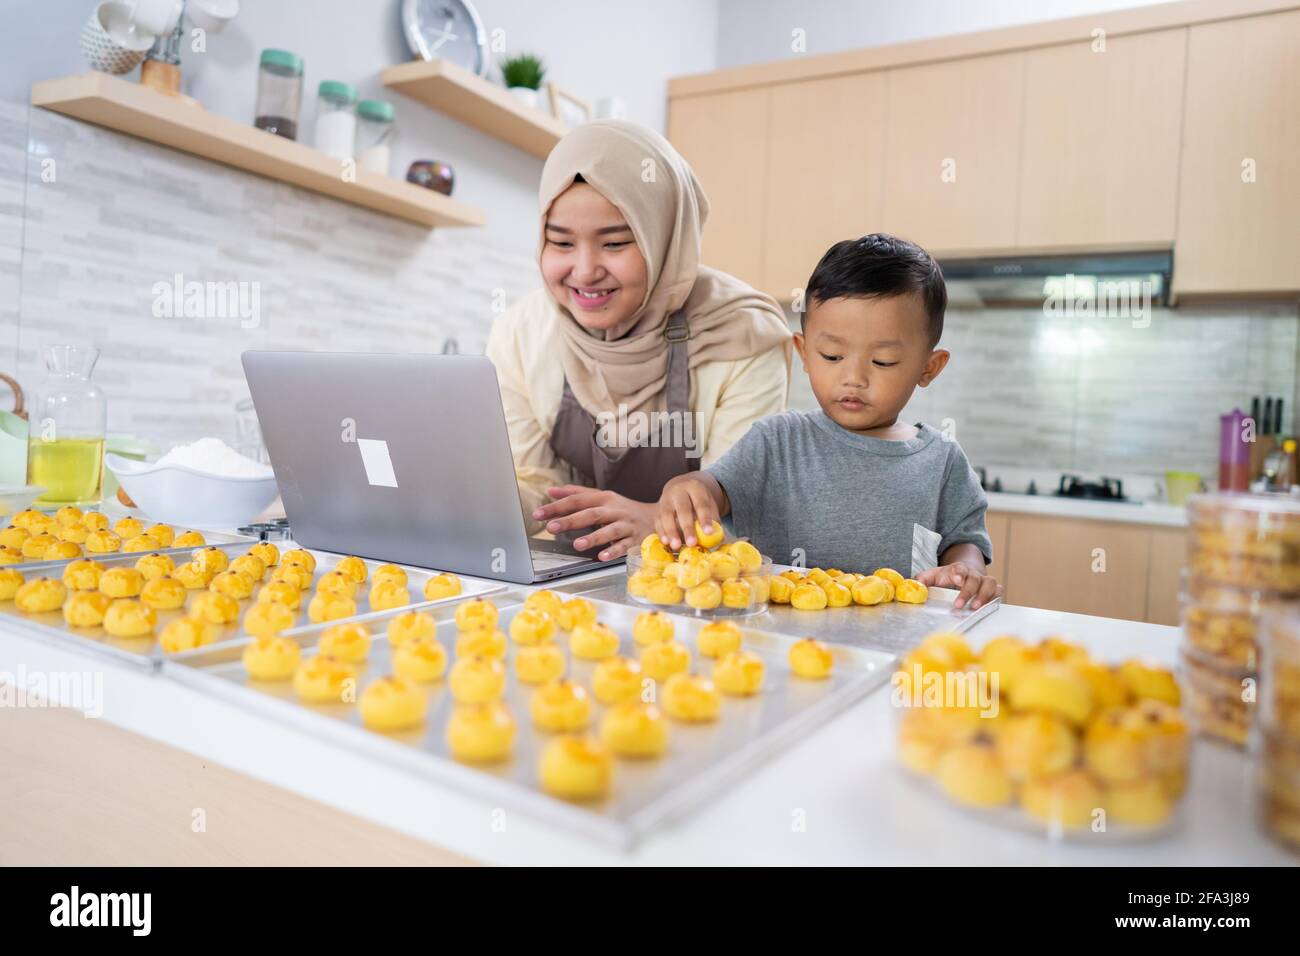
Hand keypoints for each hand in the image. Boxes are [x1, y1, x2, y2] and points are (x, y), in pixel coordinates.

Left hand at [531, 485, 654, 560]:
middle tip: (551, 527)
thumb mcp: (603, 498)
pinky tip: (602, 557)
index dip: (557, 506)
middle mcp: (615, 509)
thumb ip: (578, 493)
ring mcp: (626, 524)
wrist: (659, 518)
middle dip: (570, 520)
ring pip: (609, 530)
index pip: (578, 500)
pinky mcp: (636, 539)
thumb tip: (552, 491)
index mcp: (604, 498)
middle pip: (591, 513)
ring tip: (577, 544)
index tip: (538, 514)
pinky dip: (613, 551)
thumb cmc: (624, 509)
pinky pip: (624, 546)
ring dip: (593, 537)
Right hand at [655, 475, 721, 550]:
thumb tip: (719, 539)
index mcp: (695, 488)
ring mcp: (666, 499)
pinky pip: (657, 520)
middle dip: (687, 527)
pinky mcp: (657, 509)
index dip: (705, 518)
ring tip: (676, 546)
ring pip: (666, 514)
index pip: (701, 504)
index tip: (708, 533)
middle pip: (683, 509)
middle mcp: (678, 491)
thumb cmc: (698, 501)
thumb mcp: (709, 504)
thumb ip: (714, 520)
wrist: (681, 488)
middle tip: (692, 543)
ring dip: (671, 532)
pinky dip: (661, 532)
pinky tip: (666, 542)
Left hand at [915, 562, 1002, 610]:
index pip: (960, 568)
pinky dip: (996, 598)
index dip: (960, 573)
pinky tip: (988, 606)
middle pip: (975, 579)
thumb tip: (913, 586)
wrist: (963, 574)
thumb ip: (921, 580)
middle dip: (968, 592)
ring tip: (976, 607)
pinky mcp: (992, 589)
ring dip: (985, 595)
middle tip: (959, 605)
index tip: (957, 579)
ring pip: (991, 583)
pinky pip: (998, 591)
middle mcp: (973, 574)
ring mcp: (984, 581)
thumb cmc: (946, 577)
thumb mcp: (931, 576)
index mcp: (957, 569)